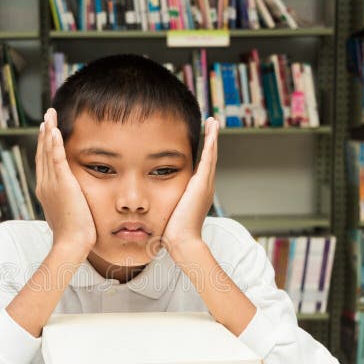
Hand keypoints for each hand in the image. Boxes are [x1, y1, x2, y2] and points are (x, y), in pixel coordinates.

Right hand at [34, 108, 96, 257]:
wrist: (71, 243)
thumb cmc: (73, 235)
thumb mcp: (68, 213)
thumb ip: (68, 202)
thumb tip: (73, 200)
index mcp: (46, 190)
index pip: (45, 163)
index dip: (46, 145)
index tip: (48, 131)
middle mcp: (45, 184)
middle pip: (43, 153)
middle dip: (45, 133)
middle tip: (47, 116)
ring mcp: (51, 184)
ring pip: (47, 152)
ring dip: (49, 132)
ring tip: (50, 116)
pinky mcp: (62, 184)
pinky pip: (56, 159)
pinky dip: (54, 144)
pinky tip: (54, 130)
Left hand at [163, 117, 218, 255]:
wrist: (182, 242)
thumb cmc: (171, 233)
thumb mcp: (167, 212)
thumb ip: (164, 204)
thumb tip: (149, 205)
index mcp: (196, 193)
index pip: (201, 168)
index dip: (203, 153)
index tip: (202, 140)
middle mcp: (204, 187)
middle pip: (209, 158)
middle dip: (210, 140)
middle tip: (213, 123)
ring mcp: (205, 184)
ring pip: (211, 155)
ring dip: (212, 137)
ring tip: (213, 121)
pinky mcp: (202, 183)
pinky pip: (208, 158)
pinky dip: (211, 143)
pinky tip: (212, 129)